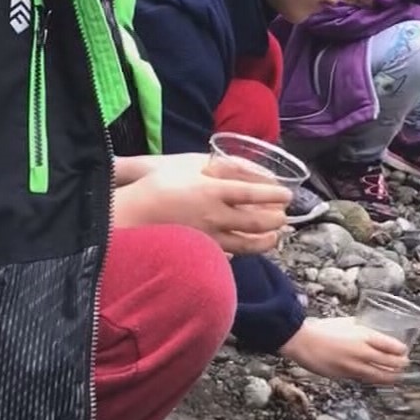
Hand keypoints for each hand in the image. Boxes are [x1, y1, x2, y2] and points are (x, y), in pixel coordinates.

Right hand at [113, 152, 290, 254]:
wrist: (132, 215)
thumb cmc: (158, 184)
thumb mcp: (189, 164)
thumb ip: (218, 166)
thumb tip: (246, 168)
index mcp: (214, 190)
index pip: (253, 193)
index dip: (274, 194)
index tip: (287, 195)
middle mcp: (216, 215)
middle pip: (257, 222)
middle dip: (276, 220)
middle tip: (284, 216)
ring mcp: (209, 237)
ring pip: (247, 244)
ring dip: (266, 242)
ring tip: (275, 238)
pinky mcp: (200, 250)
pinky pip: (228, 255)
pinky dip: (241, 253)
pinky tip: (245, 250)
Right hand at [279, 317, 409, 383]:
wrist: (303, 342)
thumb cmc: (322, 329)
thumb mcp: (346, 322)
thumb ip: (360, 327)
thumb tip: (369, 328)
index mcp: (364, 337)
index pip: (392, 346)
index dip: (401, 350)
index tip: (404, 350)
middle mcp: (363, 354)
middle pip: (391, 364)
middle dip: (401, 365)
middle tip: (404, 363)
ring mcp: (354, 367)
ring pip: (380, 376)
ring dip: (391, 377)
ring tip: (396, 376)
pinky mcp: (345, 376)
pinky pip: (364, 379)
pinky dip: (373, 379)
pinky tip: (376, 379)